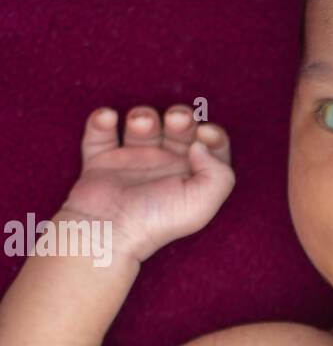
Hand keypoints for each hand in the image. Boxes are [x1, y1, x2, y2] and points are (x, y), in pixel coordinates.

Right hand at [60, 105, 235, 262]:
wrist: (108, 230)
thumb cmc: (156, 219)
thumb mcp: (203, 202)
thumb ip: (219, 172)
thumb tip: (200, 145)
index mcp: (191, 178)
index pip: (211, 148)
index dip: (212, 135)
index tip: (203, 135)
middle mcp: (164, 168)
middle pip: (179, 129)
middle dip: (180, 117)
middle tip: (175, 120)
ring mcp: (131, 163)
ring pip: (142, 124)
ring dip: (143, 115)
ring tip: (140, 124)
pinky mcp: (100, 162)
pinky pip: (100, 131)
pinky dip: (101, 119)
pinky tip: (108, 119)